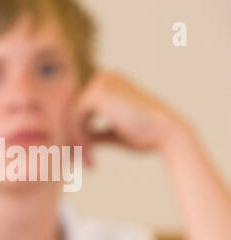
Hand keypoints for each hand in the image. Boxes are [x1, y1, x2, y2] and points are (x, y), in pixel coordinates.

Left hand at [68, 71, 188, 167]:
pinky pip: (74, 118)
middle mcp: (104, 77)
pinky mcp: (97, 92)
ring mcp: (100, 81)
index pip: (79, 110)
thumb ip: (92, 133)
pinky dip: (78, 137)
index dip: (78, 135)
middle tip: (83, 162)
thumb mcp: (112, 134)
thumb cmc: (145, 135)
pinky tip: (88, 150)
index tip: (85, 157)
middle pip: (71, 112)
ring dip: (76, 141)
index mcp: (109, 84)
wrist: (167, 133)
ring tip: (88, 160)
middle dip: (74, 139)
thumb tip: (72, 139)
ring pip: (70, 116)